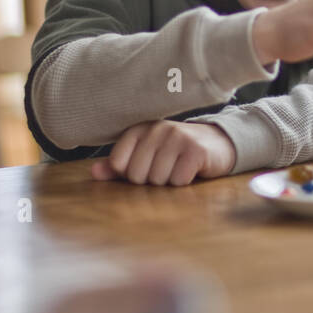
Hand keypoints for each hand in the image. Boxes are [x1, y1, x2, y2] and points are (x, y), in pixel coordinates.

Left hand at [90, 121, 235, 184]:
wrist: (218, 145)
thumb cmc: (175, 154)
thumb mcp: (146, 156)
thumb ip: (118, 165)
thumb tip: (94, 173)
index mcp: (140, 129)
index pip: (117, 163)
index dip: (130, 174)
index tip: (146, 167)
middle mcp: (157, 129)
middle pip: (137, 175)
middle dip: (151, 180)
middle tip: (166, 169)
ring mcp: (178, 137)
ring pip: (158, 179)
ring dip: (168, 182)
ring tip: (178, 169)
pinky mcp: (196, 150)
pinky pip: (178, 181)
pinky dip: (184, 183)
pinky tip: (191, 171)